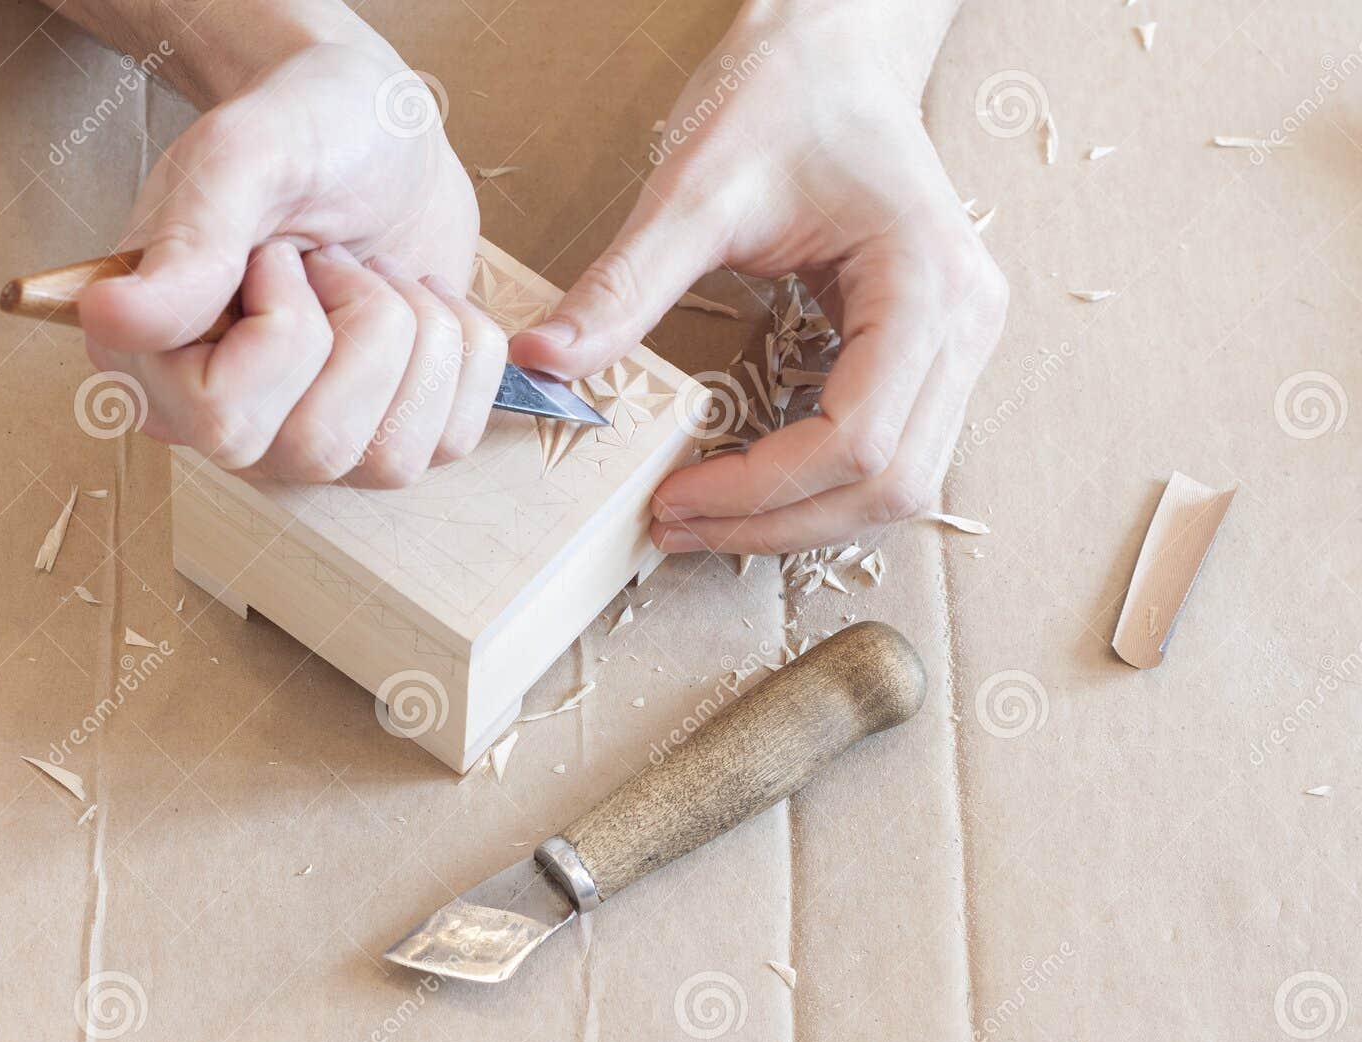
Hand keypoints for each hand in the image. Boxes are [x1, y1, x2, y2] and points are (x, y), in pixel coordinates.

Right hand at [75, 19, 504, 487]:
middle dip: (364, 325)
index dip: (283, 328)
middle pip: (320, 447)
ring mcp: (308, 443)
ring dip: (418, 338)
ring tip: (379, 278)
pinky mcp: (386, 437)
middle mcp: (221, 423)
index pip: (223, 420)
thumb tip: (112, 320)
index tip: (280, 253)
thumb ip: (190, 241)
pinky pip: (452, 442)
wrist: (380, 129)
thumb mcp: (246, 156)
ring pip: (393, 459)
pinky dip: (466, 353)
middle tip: (337, 259)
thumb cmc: (306, 130)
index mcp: (154, 361)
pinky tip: (424, 301)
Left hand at [507, 0, 1007, 553]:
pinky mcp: (933, 352)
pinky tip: (747, 481)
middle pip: (892, 483)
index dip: (760, 491)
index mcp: (925, 284)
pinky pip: (892, 452)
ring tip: (705, 513)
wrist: (834, 52)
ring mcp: (961, 343)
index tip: (670, 500)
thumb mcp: (694, 187)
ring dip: (803, 518)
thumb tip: (542, 363)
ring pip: (902, 485)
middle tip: (678, 524)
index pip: (858, 437)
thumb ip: (626, 282)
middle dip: (779, 523)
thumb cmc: (782, 96)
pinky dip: (820, 485)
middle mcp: (965, 324)